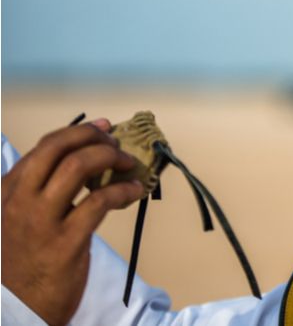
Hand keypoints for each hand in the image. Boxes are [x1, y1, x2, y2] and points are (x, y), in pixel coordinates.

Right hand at [1, 120, 144, 325]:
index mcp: (9, 191)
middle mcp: (20, 201)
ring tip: (130, 165)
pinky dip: (123, 189)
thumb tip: (87, 159)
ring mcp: (41, 221)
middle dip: (94, 138)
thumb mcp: (22, 218)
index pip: (44, 147)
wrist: (19, 308)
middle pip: (59, 149)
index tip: (103, 127)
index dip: (78, 132)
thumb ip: (43, 190)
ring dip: (111, 158)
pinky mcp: (65, 242)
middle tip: (117, 144)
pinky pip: (100, 201)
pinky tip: (135, 191)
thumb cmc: (27, 259)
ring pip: (78, 167)